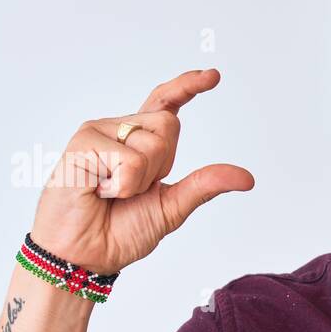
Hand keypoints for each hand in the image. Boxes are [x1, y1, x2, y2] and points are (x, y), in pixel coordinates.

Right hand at [28, 68, 253, 275]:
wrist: (85, 255)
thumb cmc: (120, 231)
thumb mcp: (172, 207)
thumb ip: (205, 185)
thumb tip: (247, 178)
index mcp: (139, 143)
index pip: (167, 105)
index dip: (188, 87)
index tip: (213, 76)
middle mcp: (119, 130)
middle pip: (169, 125)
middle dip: (162, 164)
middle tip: (131, 191)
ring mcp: (99, 132)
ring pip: (152, 142)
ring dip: (139, 180)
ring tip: (111, 192)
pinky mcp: (83, 143)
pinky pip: (128, 159)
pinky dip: (122, 185)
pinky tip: (98, 191)